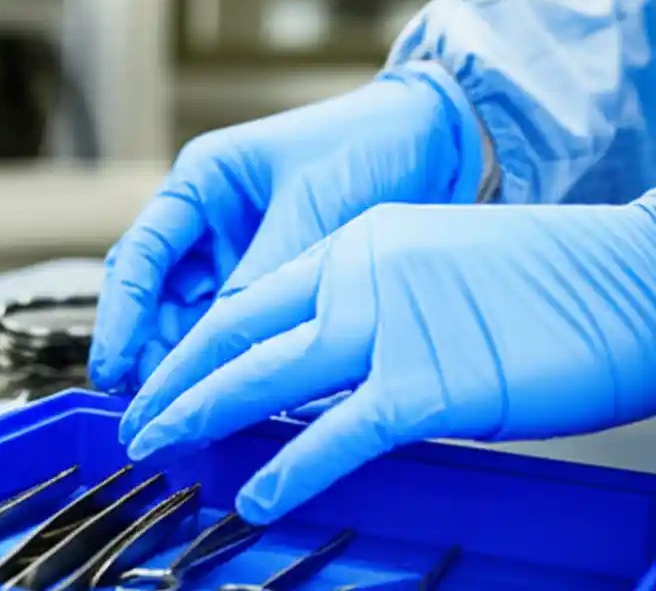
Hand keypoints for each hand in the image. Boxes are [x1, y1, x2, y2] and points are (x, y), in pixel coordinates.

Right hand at [89, 64, 482, 392]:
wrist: (443, 138)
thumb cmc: (371, 145)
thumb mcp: (310, 210)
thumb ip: (261, 276)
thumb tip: (218, 347)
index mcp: (201, 182)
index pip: (140, 256)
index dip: (121, 317)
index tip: (113, 370)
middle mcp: (208, 222)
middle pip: (154, 298)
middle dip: (150, 350)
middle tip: (157, 405)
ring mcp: (237, 255)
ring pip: (190, 321)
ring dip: (187, 363)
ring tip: (191, 410)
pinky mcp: (271, 282)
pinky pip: (238, 330)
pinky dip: (232, 362)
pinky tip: (235, 393)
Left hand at [120, 201, 655, 523]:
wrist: (631, 278)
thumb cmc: (543, 286)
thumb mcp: (431, 274)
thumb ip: (365, 311)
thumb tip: (314, 373)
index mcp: (357, 245)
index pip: (247, 301)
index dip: (192, 347)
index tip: (159, 381)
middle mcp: (360, 275)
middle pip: (234, 334)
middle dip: (173, 384)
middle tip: (136, 423)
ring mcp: (391, 325)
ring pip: (265, 377)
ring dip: (200, 416)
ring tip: (159, 450)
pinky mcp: (432, 383)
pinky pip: (338, 435)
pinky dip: (288, 471)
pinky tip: (255, 498)